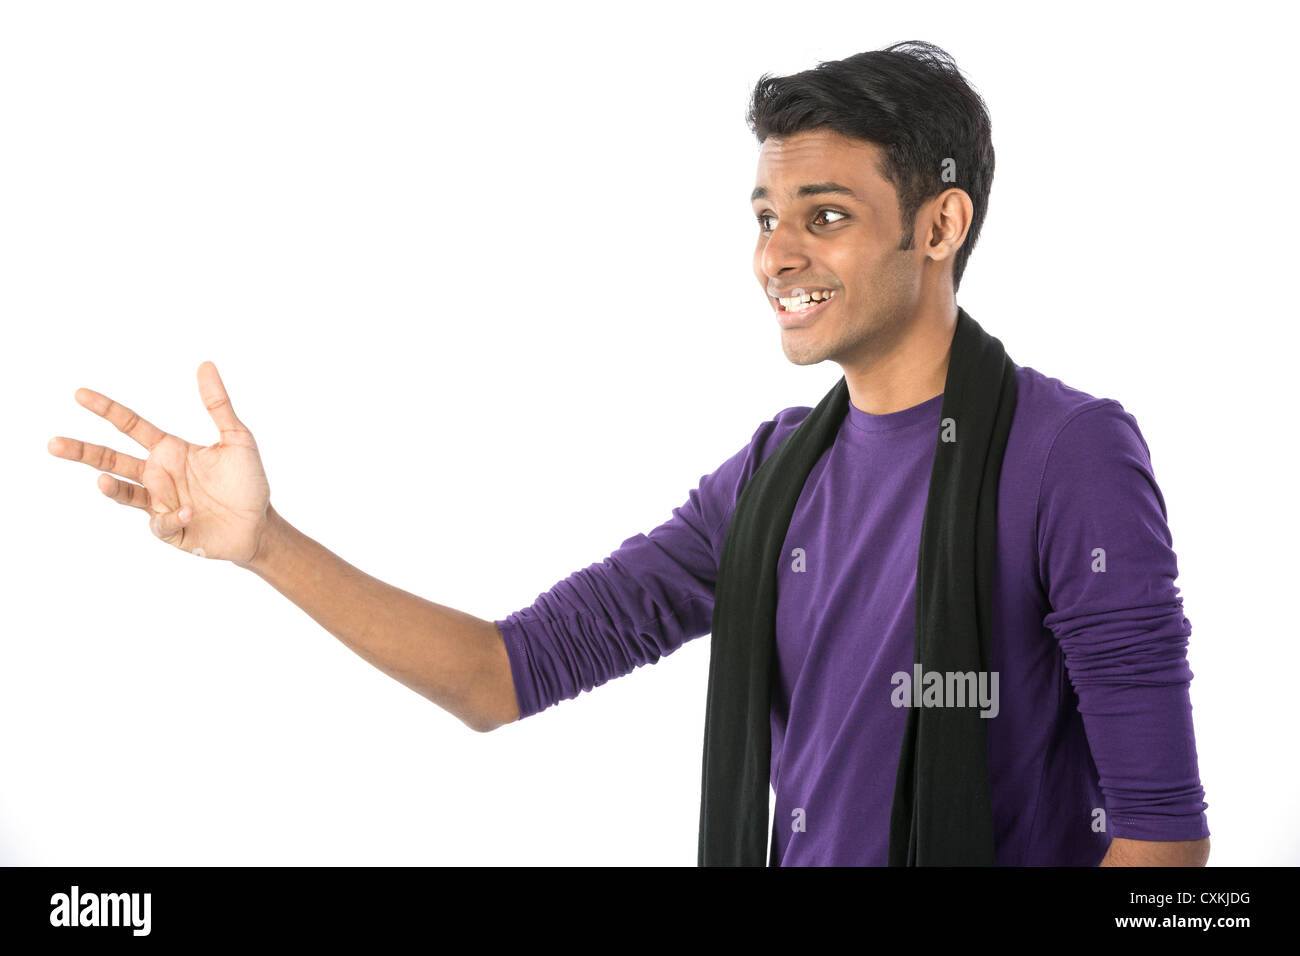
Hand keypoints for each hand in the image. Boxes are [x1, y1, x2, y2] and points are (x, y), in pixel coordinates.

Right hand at [48, 361, 272, 566]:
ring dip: (112, 489)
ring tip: (102, 482)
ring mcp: (160, 502)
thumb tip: (206, 364)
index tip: (79, 394)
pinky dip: (171, 517)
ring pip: (124, 493)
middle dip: (82, 452)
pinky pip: (162, 522)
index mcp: (169, 449)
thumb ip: (218, 405)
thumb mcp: (237, 438)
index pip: (130, 425)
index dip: (106, 409)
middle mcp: (158, 474)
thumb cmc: (247, 481)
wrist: (260, 524)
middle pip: (111, 459)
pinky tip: (187, 511)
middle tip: (53, 443)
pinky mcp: (170, 529)